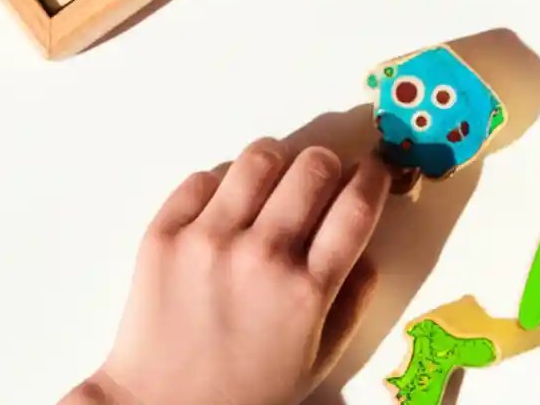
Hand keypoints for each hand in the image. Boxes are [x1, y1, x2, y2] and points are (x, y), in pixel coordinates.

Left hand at [65, 139, 391, 404]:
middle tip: (322, 178)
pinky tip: (224, 213)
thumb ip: (354, 298)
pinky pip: (204, 177)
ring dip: (276, 165)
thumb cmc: (244, 389)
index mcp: (307, 291)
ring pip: (260, 157)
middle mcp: (262, 257)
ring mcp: (210, 241)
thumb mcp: (318, 357)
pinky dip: (221, 187)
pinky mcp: (166, 234)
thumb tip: (366, 244)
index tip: (373, 170)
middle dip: (328, 166)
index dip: (373, 177)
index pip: (357, 205)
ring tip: (271, 187)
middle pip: (314, 167)